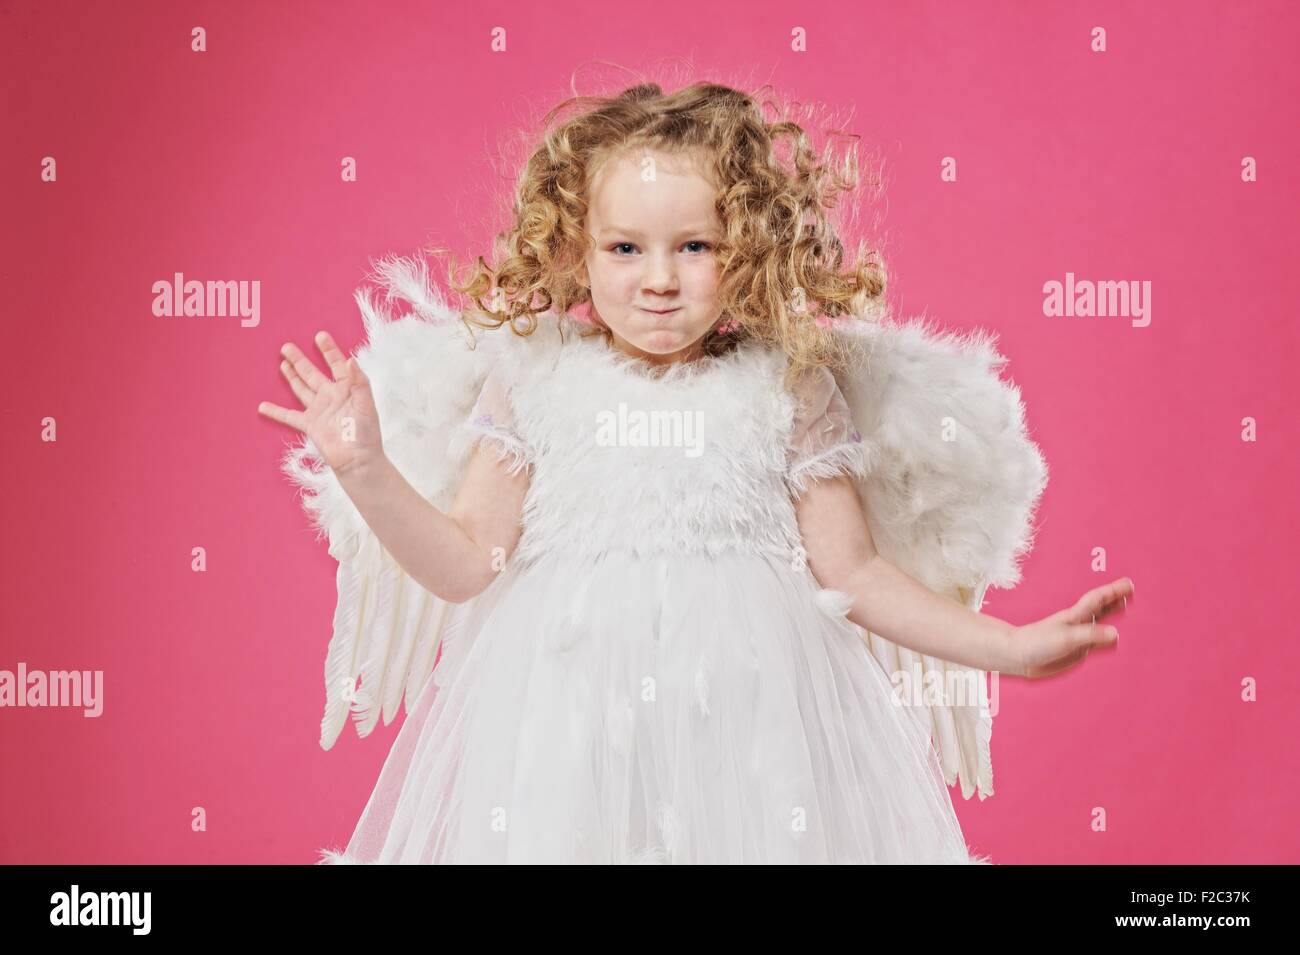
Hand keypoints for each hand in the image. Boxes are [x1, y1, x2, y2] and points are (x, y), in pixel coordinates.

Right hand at [257, 331, 383, 477]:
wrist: (358, 460)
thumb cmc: (367, 433)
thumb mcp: (366, 405)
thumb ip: (359, 382)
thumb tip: (351, 359)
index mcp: (347, 389)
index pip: (337, 365)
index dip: (329, 350)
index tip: (320, 336)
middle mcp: (331, 397)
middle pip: (312, 374)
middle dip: (300, 360)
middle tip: (287, 346)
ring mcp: (319, 410)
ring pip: (301, 389)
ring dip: (292, 376)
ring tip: (282, 362)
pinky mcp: (309, 425)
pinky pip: (289, 416)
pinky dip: (275, 412)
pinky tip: (262, 406)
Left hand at [1005, 577, 1132, 678]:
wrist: (1018, 656)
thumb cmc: (1036, 643)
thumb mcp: (1067, 638)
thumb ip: (1091, 635)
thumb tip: (1115, 634)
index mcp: (1076, 616)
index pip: (1098, 600)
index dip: (1114, 591)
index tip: (1128, 583)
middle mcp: (1078, 624)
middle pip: (1101, 608)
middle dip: (1116, 599)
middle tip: (1130, 591)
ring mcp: (1078, 637)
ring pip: (1100, 623)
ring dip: (1112, 616)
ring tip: (1124, 608)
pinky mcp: (1075, 651)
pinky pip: (1097, 643)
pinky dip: (1107, 639)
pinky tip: (1111, 639)